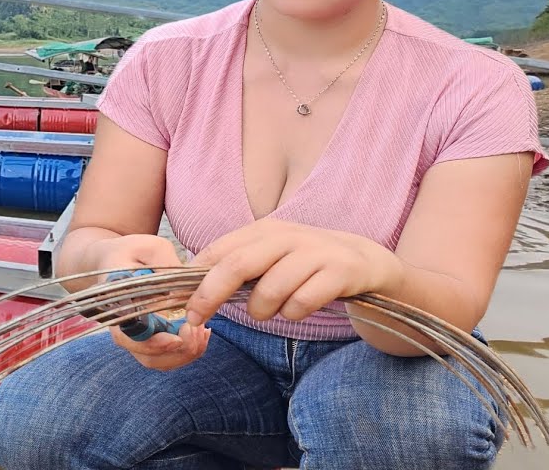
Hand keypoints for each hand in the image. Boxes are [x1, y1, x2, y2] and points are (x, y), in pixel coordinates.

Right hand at [87, 234, 210, 369]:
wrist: (111, 260)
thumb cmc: (130, 252)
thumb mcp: (149, 247)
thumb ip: (166, 264)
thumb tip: (184, 287)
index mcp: (118, 303)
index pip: (129, 334)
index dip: (153, 343)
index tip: (177, 339)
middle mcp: (122, 326)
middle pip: (146, 356)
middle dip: (178, 353)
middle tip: (200, 332)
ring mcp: (134, 336)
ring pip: (157, 361)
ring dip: (184, 355)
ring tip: (203, 332)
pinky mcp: (146, 338)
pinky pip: (164, 356)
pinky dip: (185, 351)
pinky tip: (200, 332)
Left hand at [185, 219, 405, 326]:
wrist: (368, 262)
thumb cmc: (307, 265)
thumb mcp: (272, 257)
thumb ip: (237, 266)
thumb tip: (191, 285)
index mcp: (265, 229)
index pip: (220, 250)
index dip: (195, 278)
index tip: (181, 302)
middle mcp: (287, 236)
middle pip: (237, 266)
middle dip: (210, 295)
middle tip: (196, 319)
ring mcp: (315, 252)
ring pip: (270, 291)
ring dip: (262, 311)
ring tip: (270, 311)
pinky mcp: (340, 272)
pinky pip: (302, 303)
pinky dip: (293, 314)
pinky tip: (299, 309)